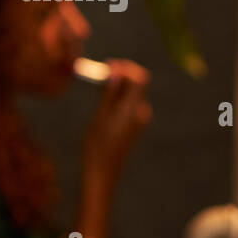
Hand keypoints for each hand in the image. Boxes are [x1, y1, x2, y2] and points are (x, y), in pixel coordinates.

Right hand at [82, 59, 150, 184]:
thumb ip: (109, 94)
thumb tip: (115, 74)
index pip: (139, 79)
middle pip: (138, 84)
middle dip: (122, 75)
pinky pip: (130, 103)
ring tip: (100, 86)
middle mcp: (141, 112)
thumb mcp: (99, 117)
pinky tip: (105, 100)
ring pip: (133, 93)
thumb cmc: (96, 146)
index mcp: (133, 110)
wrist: (103, 172)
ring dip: (119, 86)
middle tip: (102, 72)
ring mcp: (139, 119)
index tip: (108, 65)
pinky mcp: (134, 124)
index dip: (126, 68)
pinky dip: (119, 97)